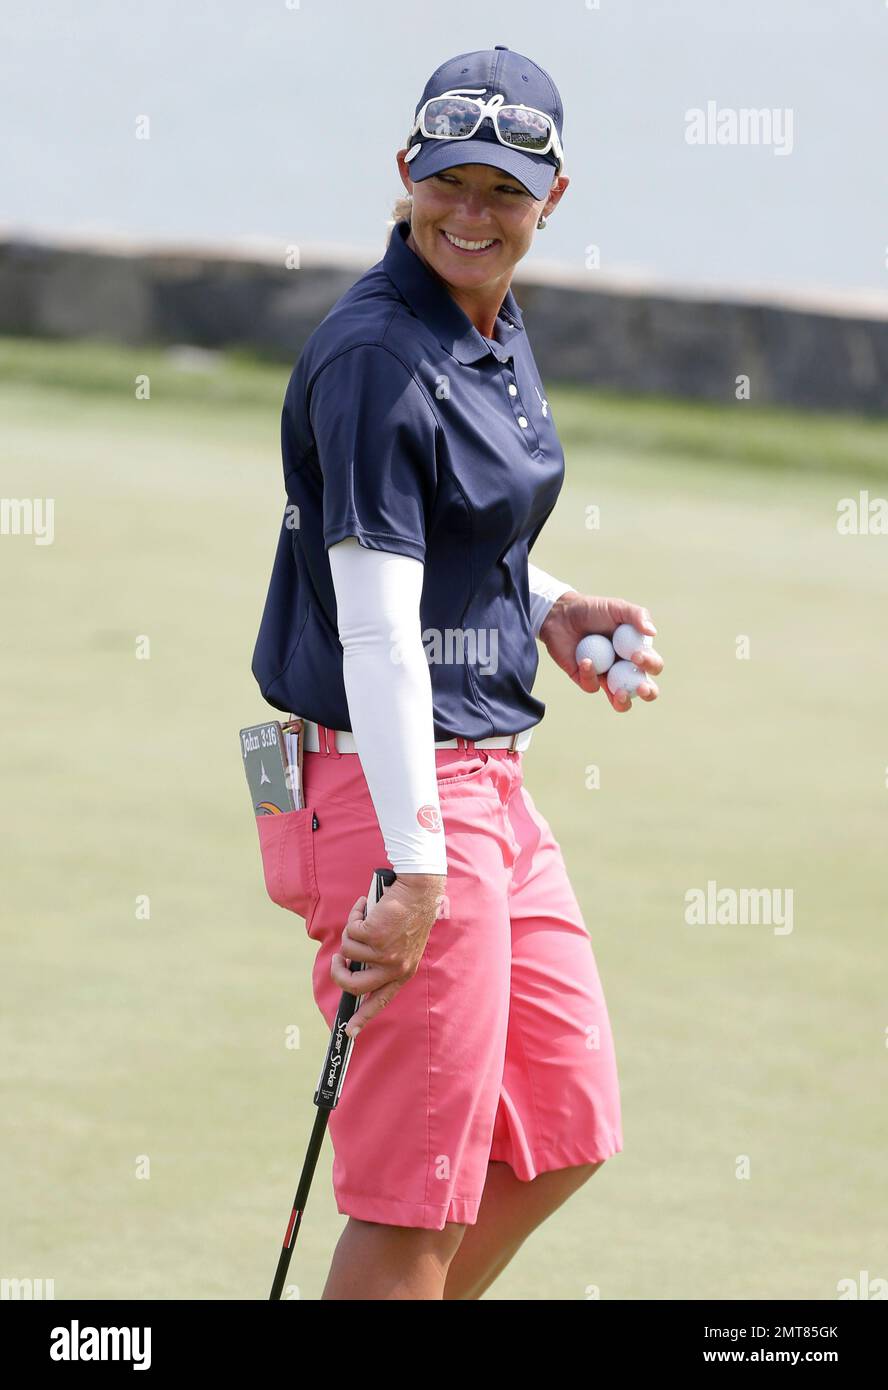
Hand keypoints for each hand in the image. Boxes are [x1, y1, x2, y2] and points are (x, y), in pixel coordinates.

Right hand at [331, 874, 444, 1036]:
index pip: (381, 1001)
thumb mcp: (401, 945)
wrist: (419, 891)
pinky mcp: (374, 935)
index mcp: (403, 973)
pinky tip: (367, 905)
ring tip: (366, 916)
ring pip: (347, 951)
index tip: (350, 1032)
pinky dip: (354, 915)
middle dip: (337, 973)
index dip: (363, 1017)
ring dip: (351, 931)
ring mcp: (384, 953)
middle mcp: (394, 967)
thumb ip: (381, 960)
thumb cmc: (408, 914)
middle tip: (337, 960)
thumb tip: (352, 968)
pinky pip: (350, 930)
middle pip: (353, 986)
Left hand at [538, 591, 662, 712]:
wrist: (561, 614)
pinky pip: (592, 686)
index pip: (653, 665)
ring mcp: (605, 676)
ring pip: (621, 700)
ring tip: (619, 694)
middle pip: (644, 689)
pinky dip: (590, 675)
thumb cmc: (592, 609)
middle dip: (648, 692)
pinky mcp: (586, 680)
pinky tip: (585, 660)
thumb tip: (653, 632)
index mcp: (637, 651)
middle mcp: (624, 668)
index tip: (637, 656)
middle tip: (641, 688)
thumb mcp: (617, 607)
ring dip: (623, 702)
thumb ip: (637, 615)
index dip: (650, 664)